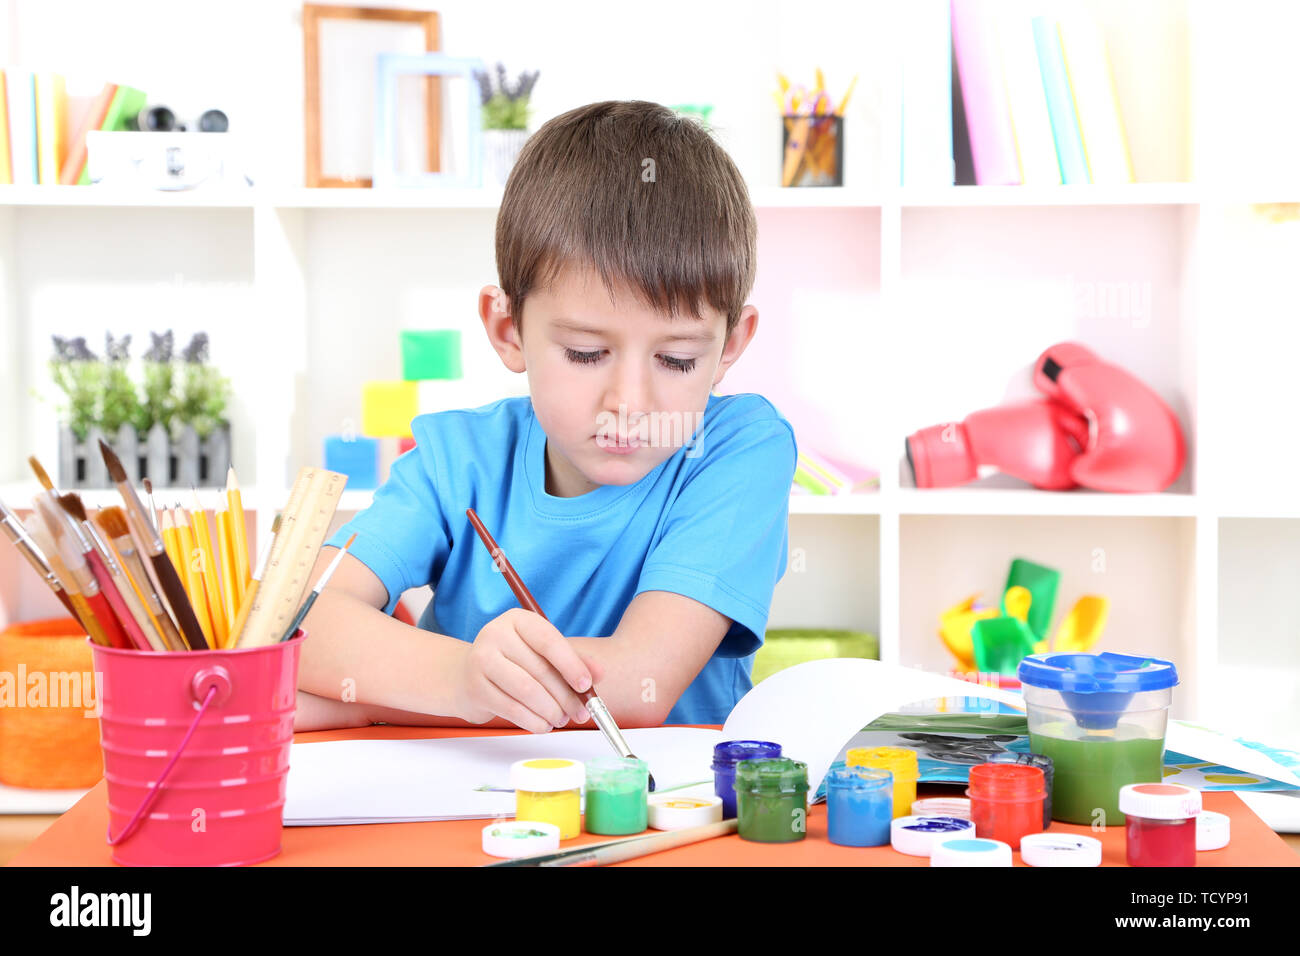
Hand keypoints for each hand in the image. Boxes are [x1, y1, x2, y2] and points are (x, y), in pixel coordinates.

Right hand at [454, 609, 595, 732]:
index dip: (571, 664)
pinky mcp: (475, 688)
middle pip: (539, 669)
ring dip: (551, 711)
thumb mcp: (542, 653)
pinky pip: (512, 709)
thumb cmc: (514, 662)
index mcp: (517, 620)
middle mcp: (495, 635)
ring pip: (526, 691)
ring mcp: (481, 660)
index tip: (586, 685)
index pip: (548, 640)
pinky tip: (544, 725)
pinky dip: (533, 722)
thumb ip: (573, 660)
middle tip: (582, 713)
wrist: (466, 675)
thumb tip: (599, 674)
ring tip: (562, 719)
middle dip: (566, 696)